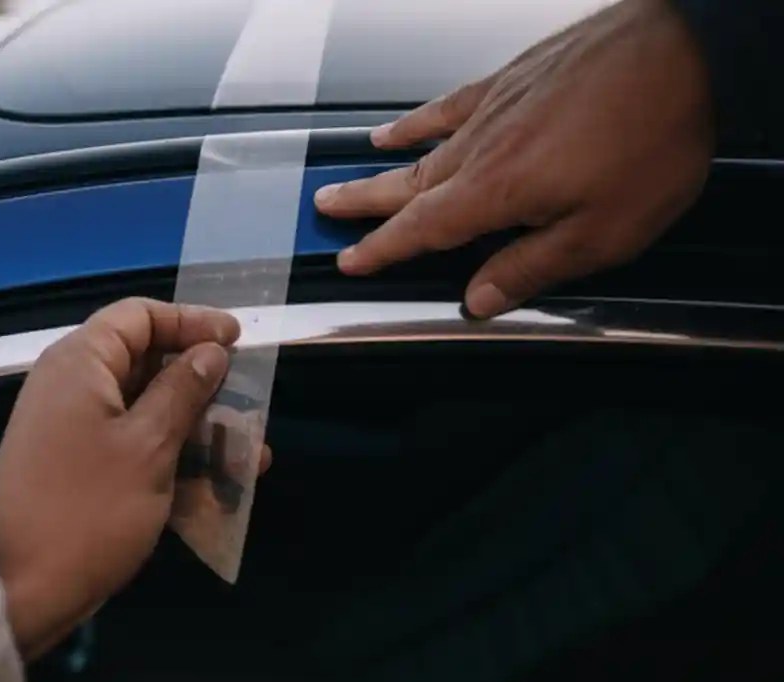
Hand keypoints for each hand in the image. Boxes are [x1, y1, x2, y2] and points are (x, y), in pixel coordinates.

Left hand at [0, 298, 266, 658]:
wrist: (20, 590)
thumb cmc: (88, 508)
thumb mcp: (148, 446)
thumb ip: (183, 391)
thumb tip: (211, 351)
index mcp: (80, 363)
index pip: (139, 316)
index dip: (191, 322)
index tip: (239, 341)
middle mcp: (72, 386)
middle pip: (147, 363)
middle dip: (203, 385)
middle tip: (252, 407)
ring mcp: (74, 430)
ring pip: (147, 411)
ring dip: (198, 430)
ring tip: (252, 457)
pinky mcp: (79, 469)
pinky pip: (134, 448)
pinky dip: (173, 461)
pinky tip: (219, 488)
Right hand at [314, 0, 713, 317]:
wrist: (686, 51)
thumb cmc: (653, 139)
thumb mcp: (604, 232)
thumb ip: (533, 267)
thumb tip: (479, 299)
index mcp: (496, 192)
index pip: (420, 229)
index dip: (380, 249)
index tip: (348, 260)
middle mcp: (481, 147)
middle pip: (406, 184)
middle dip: (363, 204)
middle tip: (325, 210)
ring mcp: (493, 108)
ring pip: (420, 147)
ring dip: (380, 168)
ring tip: (346, 177)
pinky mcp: (512, 79)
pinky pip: (448, 105)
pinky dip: (417, 120)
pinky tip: (399, 125)